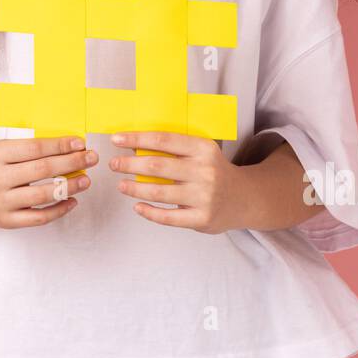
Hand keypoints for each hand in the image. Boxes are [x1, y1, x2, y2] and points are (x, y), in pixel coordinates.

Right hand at [0, 136, 97, 228]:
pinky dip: (59, 210)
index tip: (80, 143)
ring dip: (69, 187)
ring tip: (86, 180)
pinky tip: (72, 201)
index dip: (60, 145)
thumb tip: (71, 147)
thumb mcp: (3, 149)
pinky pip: (39, 218)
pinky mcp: (6, 221)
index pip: (34, 148)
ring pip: (42, 195)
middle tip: (91, 158)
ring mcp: (0, 202)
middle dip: (71, 163)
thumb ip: (30, 148)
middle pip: (41, 170)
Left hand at [108, 131, 246, 233]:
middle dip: (130, 164)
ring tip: (121, 185)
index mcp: (203, 148)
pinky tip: (137, 207)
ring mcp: (204, 196)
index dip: (137, 139)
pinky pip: (169, 217)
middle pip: (158, 165)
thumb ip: (176, 149)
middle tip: (113, 164)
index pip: (163, 139)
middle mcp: (205, 171)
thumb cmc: (214, 172)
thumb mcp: (202, 152)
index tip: (116, 139)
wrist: (244, 199)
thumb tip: (135, 145)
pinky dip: (150, 212)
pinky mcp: (202, 218)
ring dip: (135, 189)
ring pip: (160, 192)